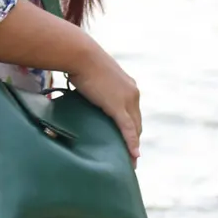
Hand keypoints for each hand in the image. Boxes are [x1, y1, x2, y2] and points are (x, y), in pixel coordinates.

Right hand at [68, 45, 141, 160]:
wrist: (81, 55)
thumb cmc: (82, 61)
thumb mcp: (94, 76)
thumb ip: (97, 87)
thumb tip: (86, 91)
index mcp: (129, 86)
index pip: (133, 112)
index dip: (133, 127)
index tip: (129, 140)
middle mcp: (133, 93)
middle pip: (137, 122)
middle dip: (135, 140)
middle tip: (131, 156)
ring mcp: (127, 100)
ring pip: (134, 128)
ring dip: (133, 145)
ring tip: (131, 161)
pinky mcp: (118, 106)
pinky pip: (128, 129)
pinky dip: (131, 143)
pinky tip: (133, 155)